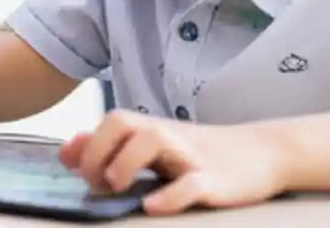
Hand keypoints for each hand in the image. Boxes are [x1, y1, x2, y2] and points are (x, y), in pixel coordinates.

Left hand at [59, 110, 289, 215]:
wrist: (262, 153)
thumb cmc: (198, 154)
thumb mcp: (152, 148)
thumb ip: (110, 148)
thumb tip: (67, 151)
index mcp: (149, 129)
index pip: (107, 122)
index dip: (87, 146)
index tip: (80, 172)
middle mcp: (166, 136)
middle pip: (121, 122)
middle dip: (99, 151)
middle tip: (98, 182)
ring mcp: (191, 156)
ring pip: (152, 141)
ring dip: (125, 162)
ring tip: (119, 187)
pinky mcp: (215, 180)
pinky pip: (190, 184)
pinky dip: (169, 196)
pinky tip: (152, 207)